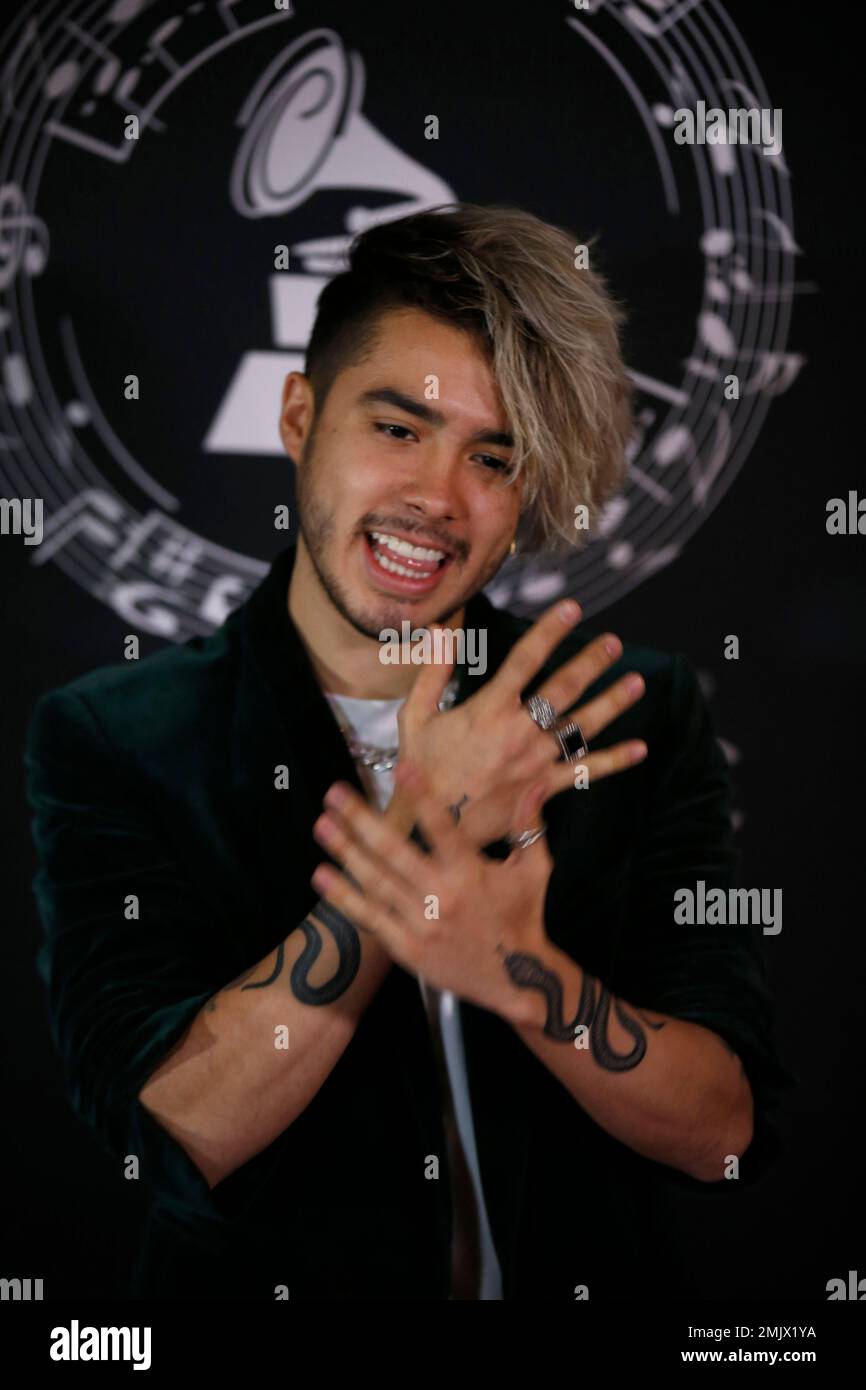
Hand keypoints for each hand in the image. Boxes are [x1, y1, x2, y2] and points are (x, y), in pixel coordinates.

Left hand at [311, 760, 553, 1023]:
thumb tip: (537, 783)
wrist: (517, 980)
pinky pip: (370, 917)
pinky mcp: (407, 947)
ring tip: (322, 825)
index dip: (420, 797)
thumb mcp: (534, 869)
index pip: (441, 827)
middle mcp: (442, 895)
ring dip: (345, 851)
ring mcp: (421, 923)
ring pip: (376, 881)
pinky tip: (321, 875)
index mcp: (471, 872)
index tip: (401, 768)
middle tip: (334, 794)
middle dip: (360, 820)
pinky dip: (344, 896)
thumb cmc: (523, 917)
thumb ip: (529, 824)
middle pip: (393, 851)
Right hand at [393, 600, 647, 847]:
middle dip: (591, 662)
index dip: (549, 631)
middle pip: (562, 689)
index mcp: (487, 710)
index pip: (524, 660)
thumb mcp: (415, 716)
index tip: (571, 608)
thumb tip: (440, 630)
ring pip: (581, 727)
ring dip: (612, 703)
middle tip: (613, 642)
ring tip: (637, 683)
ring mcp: (534, 762)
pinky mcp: (543, 789)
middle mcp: (517, 732)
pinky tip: (640, 748)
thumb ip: (432, 671)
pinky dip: (614, 761)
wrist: (431, 827)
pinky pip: (584, 772)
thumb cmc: (421, 770)